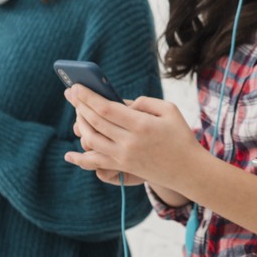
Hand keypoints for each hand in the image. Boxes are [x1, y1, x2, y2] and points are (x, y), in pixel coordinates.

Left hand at [62, 89, 201, 191]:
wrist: (188, 170)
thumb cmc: (180, 136)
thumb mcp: (169, 110)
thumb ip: (144, 102)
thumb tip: (121, 104)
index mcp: (141, 125)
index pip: (106, 108)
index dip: (88, 97)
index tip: (76, 86)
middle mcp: (129, 142)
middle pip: (95, 122)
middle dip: (79, 105)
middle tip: (71, 93)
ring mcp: (123, 157)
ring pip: (91, 140)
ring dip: (81, 124)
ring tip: (78, 112)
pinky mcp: (122, 168)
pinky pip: (95, 163)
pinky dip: (80, 159)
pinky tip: (69, 155)